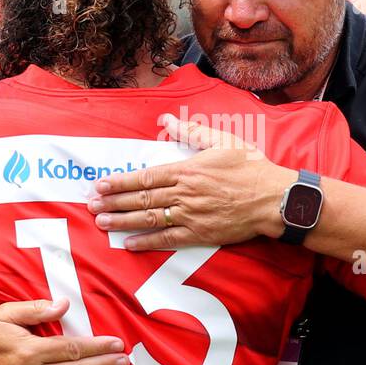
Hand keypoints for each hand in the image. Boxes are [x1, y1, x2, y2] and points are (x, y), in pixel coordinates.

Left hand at [88, 113, 293, 249]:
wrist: (274, 198)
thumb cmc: (249, 167)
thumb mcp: (222, 141)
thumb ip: (191, 132)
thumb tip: (167, 121)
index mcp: (186, 170)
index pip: (145, 176)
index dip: (120, 182)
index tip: (101, 185)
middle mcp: (184, 193)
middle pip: (141, 198)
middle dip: (113, 203)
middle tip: (91, 205)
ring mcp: (191, 215)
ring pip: (149, 218)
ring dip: (123, 221)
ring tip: (102, 223)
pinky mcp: (200, 233)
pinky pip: (167, 239)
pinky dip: (147, 242)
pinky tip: (129, 244)